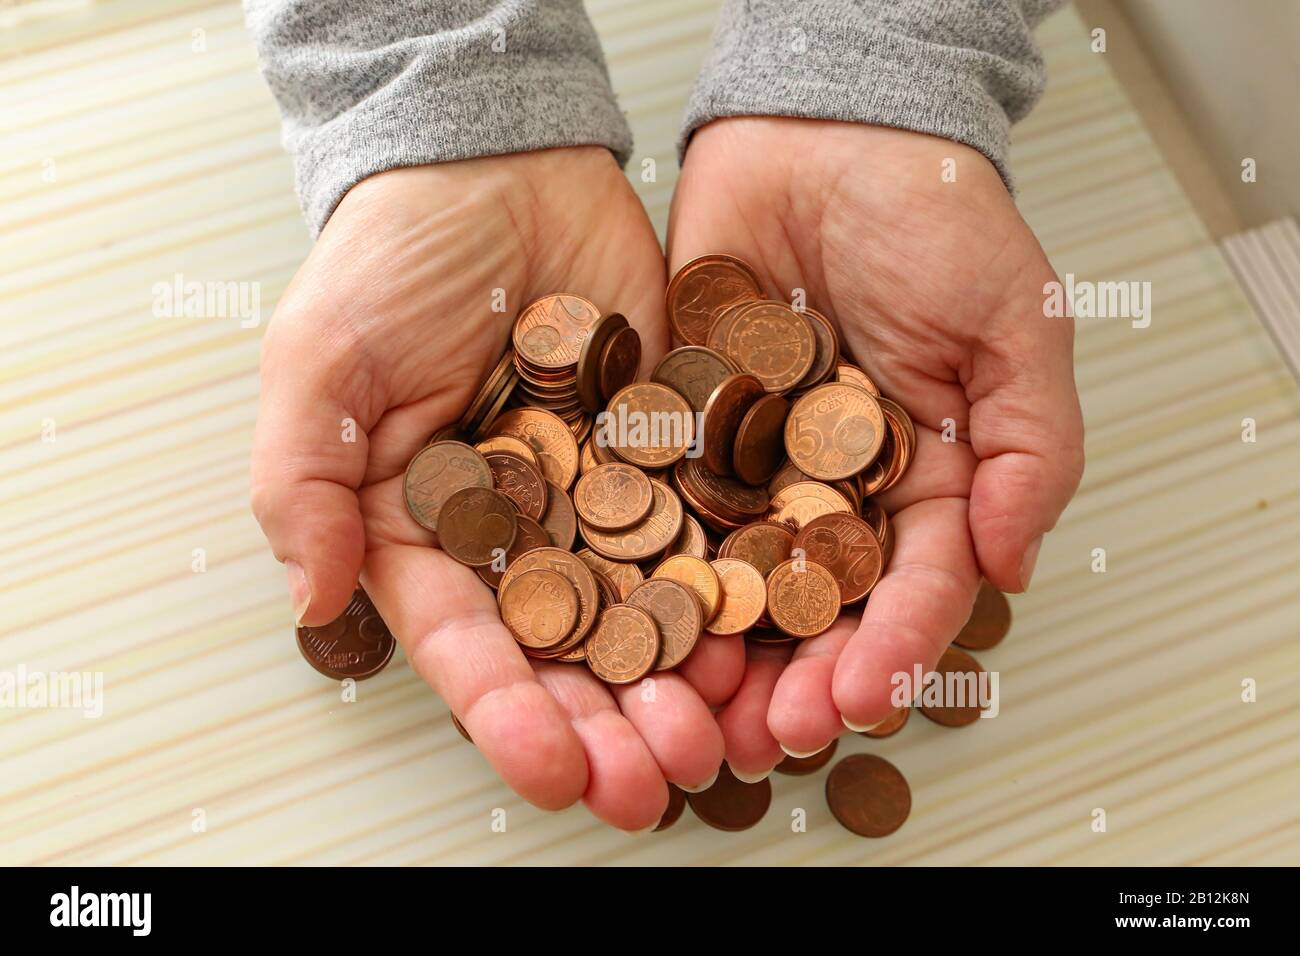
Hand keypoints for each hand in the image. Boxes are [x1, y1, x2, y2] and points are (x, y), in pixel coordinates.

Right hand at [252, 147, 735, 829]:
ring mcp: (601, 499)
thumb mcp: (322, 364)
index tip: (554, 771)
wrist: (499, 167)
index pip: (469, 645)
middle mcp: (520, 534)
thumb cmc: (392, 258)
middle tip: (656, 780)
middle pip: (568, 651)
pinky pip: (707, 529)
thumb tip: (311, 597)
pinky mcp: (670, 455)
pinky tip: (761, 635)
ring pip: (647, 610)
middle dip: (610, 723)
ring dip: (682, 679)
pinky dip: (732, 585)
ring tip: (721, 732)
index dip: (508, 715)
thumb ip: (306, 482)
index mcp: (427, 532)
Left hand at [668, 118, 1083, 774]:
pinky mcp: (677, 431)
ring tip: (698, 712)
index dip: (894, 647)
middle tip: (771, 734)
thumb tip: (1014, 567)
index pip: (912, 583)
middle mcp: (832, 485)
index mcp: (921, 475)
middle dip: (798, 676)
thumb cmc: (931, 216)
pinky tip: (634, 618)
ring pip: (733, 579)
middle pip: (816, 605)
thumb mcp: (1015, 325)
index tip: (863, 697)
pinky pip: (661, 508)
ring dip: (718, 652)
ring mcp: (750, 465)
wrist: (820, 132)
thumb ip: (1032, 447)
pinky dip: (649, 566)